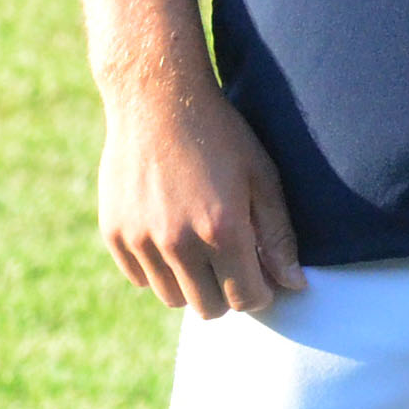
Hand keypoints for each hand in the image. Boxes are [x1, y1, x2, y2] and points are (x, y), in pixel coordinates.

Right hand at [98, 80, 303, 319]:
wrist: (157, 101)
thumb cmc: (220, 135)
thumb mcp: (262, 178)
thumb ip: (278, 236)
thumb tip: (294, 284)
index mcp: (222, 230)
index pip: (245, 298)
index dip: (260, 294)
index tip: (263, 279)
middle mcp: (178, 242)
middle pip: (208, 308)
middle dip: (228, 294)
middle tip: (234, 265)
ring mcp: (141, 239)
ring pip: (171, 298)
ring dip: (192, 284)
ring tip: (203, 249)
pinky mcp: (114, 233)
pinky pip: (140, 278)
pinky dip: (158, 269)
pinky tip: (172, 237)